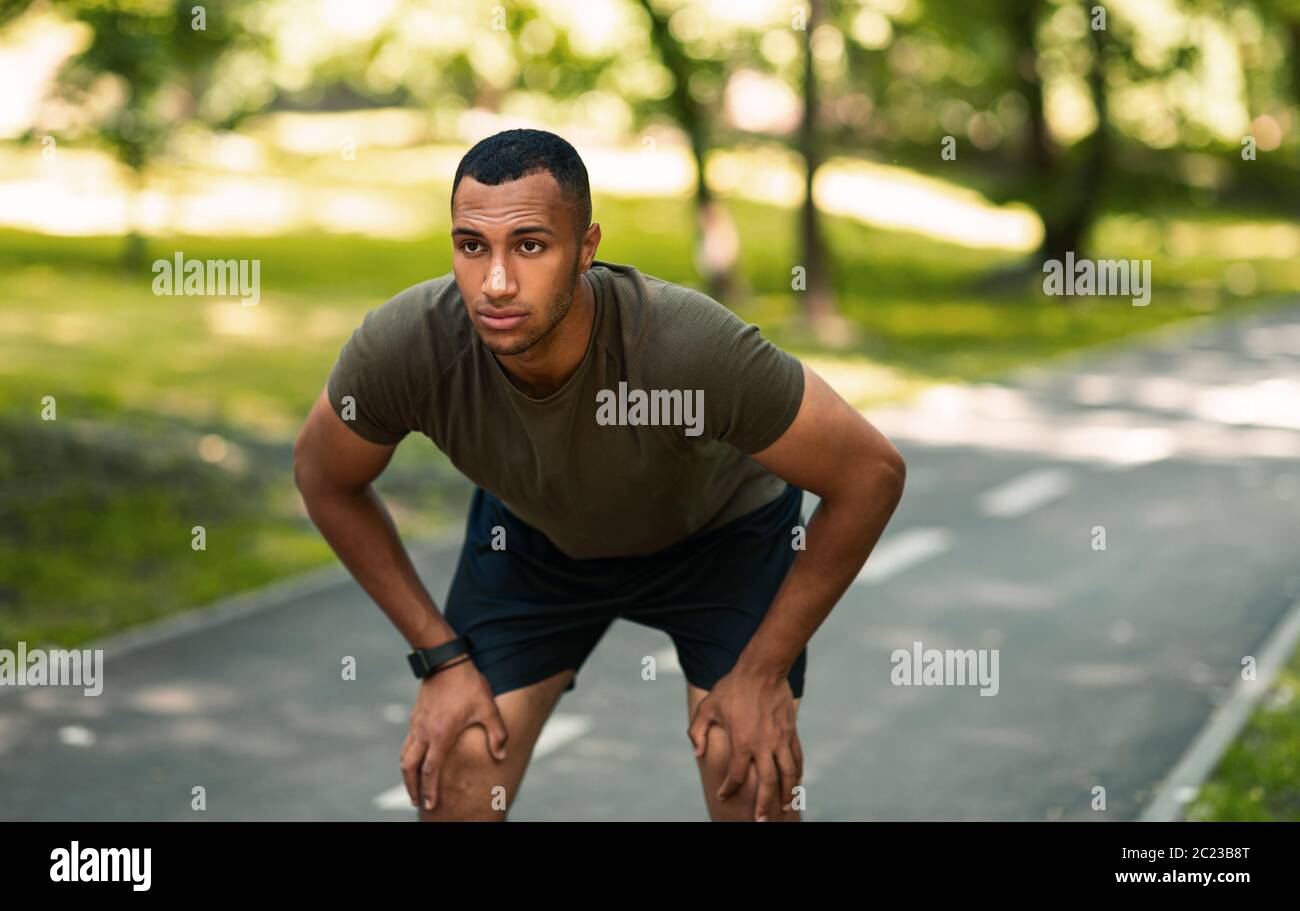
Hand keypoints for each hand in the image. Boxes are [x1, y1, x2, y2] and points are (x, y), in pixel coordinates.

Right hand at [399, 658, 508, 811]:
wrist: (446, 661)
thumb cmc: (468, 685)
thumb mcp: (488, 708)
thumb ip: (497, 734)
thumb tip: (501, 756)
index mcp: (440, 736)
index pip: (431, 771)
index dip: (429, 790)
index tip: (431, 805)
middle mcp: (424, 733)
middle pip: (410, 768)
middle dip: (412, 787)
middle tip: (416, 801)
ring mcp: (417, 724)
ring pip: (405, 755)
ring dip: (408, 773)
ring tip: (413, 785)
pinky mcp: (415, 716)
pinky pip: (407, 742)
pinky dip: (409, 756)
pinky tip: (416, 759)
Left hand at [687, 666, 802, 821]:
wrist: (762, 670)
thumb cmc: (732, 688)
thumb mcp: (707, 706)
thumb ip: (697, 731)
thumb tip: (696, 753)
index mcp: (741, 742)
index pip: (736, 776)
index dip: (729, 789)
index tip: (723, 795)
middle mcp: (763, 745)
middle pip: (768, 784)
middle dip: (764, 806)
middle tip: (761, 821)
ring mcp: (780, 740)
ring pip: (788, 775)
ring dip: (787, 794)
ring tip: (784, 808)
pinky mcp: (791, 733)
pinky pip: (797, 759)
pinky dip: (797, 774)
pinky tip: (795, 783)